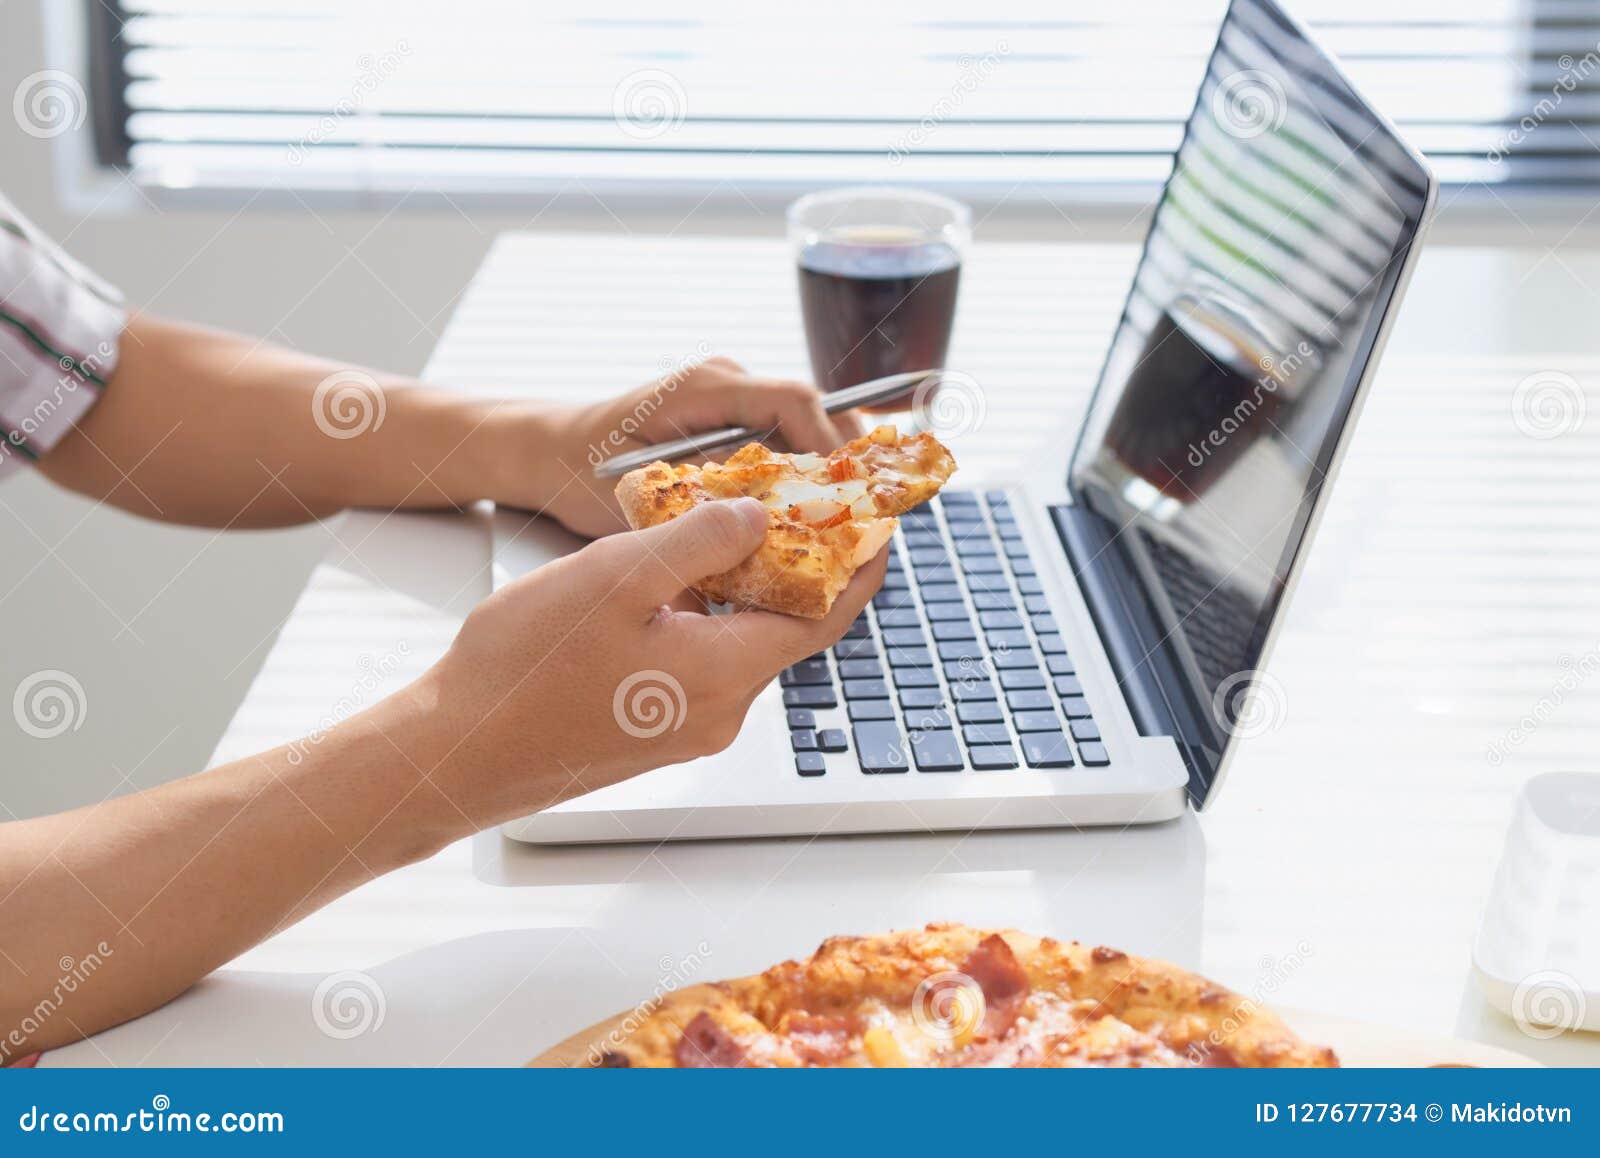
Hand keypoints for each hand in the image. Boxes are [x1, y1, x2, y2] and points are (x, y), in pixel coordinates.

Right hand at [414, 497, 885, 825]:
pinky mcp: (651, 732)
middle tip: (797, 507)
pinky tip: (670, 582)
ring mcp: (685, 728)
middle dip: (800, 567)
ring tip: (727, 529)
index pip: (825, 618)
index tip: (877, 525)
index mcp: (726, 675)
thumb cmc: (521, 670)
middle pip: (786, 629)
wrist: (453, 752)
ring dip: (744, 590)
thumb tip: (760, 518)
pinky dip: (706, 618)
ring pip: (739, 644)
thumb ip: (698, 542)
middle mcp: (719, 713)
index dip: (859, 567)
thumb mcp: (616, 577)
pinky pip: (701, 664)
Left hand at [498, 355, 861, 537]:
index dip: (831, 442)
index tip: (850, 491)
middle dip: (846, 458)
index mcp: (708, 386)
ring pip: (804, 428)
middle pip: (813, 410)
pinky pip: (783, 441)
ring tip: (852, 518)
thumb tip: (761, 526)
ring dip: (828, 470)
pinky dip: (802, 476)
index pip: (793, 399)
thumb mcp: (640, 491)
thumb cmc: (580, 468)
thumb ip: (702, 500)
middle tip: (870, 511)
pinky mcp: (730, 421)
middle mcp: (727, 383)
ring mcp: (731, 399)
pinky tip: (813, 517)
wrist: (549, 452)